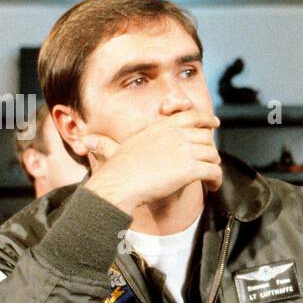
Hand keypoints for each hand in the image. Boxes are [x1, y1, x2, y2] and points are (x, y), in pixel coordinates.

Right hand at [82, 110, 221, 212]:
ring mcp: (185, 150)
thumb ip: (106, 144)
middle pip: (206, 137)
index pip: (191, 115)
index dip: (206, 119)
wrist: (120, 185)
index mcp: (162, 127)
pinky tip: (213, 187)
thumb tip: (85, 141)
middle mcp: (176, 135)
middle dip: (210, 149)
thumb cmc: (115, 171)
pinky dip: (217, 179)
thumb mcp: (114, 150)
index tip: (214, 123)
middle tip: (210, 161)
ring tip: (211, 177)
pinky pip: (214, 171)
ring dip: (214, 166)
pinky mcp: (191, 168)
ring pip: (213, 154)